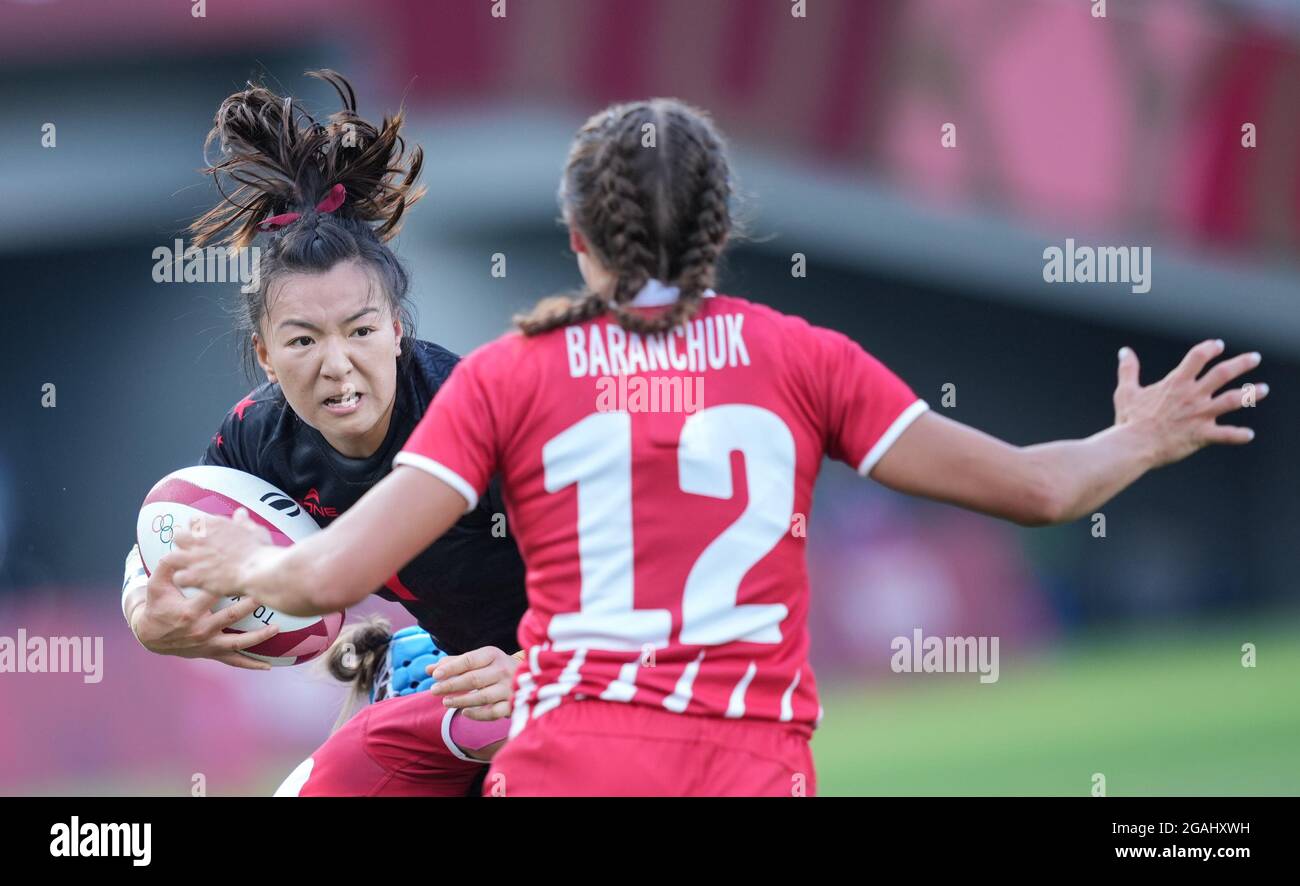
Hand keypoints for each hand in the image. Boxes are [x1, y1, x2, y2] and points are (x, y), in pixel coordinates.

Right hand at [129, 554, 279, 669]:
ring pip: (237, 642)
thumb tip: (177, 547)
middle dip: (250, 606)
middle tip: (268, 594)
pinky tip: (268, 666)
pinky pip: (233, 661)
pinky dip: (250, 664)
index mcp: (189, 612)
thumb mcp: (156, 585)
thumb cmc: (157, 605)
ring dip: (259, 637)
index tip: (245, 573)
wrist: (150, 636)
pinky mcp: (212, 653)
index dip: (227, 584)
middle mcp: (200, 630)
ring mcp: (208, 644)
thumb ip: (167, 566)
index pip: (212, 595)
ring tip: (277, 627)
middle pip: (230, 616)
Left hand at [169, 508, 275, 596]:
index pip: (194, 521)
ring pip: (171, 557)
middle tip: (193, 553)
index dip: (197, 530)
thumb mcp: (255, 529)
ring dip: (179, 563)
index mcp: (214, 524)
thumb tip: (241, 513)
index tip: (204, 538)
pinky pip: (178, 577)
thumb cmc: (260, 551)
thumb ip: (243, 521)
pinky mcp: (194, 575)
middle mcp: (200, 539)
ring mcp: (195, 557)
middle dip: (183, 545)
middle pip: (178, 536)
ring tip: (189, 569)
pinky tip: (195, 583)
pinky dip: (185, 581)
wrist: (260, 571)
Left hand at [427, 646, 520, 720]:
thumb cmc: (494, 668)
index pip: (469, 660)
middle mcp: (503, 670)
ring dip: (461, 701)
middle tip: (434, 691)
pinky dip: (478, 714)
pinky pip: (493, 713)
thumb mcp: (478, 660)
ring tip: (445, 702)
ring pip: (482, 697)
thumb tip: (428, 669)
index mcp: (493, 655)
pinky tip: (465, 713)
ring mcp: (509, 688)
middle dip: (451, 685)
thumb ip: (454, 664)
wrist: (529, 677)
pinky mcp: (512, 704)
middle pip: (473, 679)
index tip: (434, 675)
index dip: (451, 667)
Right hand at [1114, 340, 1266, 467]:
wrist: (1133, 445)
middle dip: (1241, 364)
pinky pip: (1226, 435)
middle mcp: (1192, 395)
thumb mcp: (1126, 391)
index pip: (1198, 357)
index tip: (1218, 345)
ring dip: (1250, 394)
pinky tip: (1249, 435)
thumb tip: (1124, 351)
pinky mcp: (1202, 434)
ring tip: (1264, 389)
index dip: (1210, 348)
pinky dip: (1238, 435)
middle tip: (1255, 357)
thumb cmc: (1129, 419)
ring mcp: (1199, 414)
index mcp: (1175, 383)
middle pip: (1222, 374)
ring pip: (1231, 400)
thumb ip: (1128, 370)